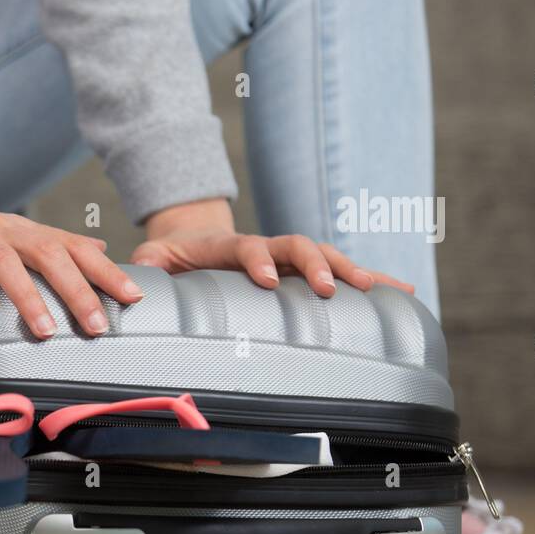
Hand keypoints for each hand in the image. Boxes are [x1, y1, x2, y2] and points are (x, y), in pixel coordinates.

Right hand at [0, 187, 142, 337]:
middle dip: (76, 288)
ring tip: (44, 331)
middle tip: (95, 325)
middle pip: (46, 251)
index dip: (104, 270)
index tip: (133, 298)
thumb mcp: (2, 233)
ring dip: (26, 296)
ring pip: (2, 259)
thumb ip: (46, 242)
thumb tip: (97, 246)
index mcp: (18, 229)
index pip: (71, 246)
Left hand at [133, 198, 414, 296]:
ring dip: (353, 271)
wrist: (190, 239)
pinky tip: (402, 294)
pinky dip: (371, 282)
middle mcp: (265, 248)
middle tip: (330, 290)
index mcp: (228, 246)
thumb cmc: (169, 258)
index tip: (267, 281)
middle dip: (317, 265)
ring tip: (383, 290)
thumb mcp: (150, 261)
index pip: (249, 247)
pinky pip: (338, 274)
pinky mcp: (301, 271)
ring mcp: (287, 258)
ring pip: (326, 257)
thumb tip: (132, 288)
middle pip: (298, 246)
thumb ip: (143, 269)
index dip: (259, 261)